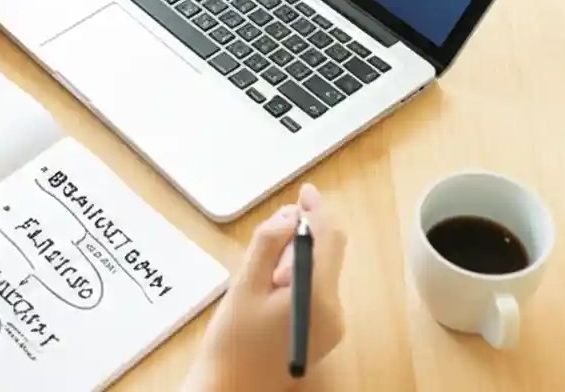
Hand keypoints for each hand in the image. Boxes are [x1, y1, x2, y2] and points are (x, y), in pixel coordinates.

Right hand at [184, 184, 346, 391]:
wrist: (229, 390)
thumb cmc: (231, 343)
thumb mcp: (244, 285)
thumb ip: (268, 244)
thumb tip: (290, 215)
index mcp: (319, 299)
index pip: (329, 239)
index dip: (317, 210)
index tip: (303, 192)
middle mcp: (335, 312)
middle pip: (327, 254)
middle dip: (300, 236)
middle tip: (266, 238)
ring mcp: (331, 325)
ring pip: (320, 271)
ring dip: (295, 258)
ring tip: (260, 272)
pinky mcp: (322, 332)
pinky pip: (316, 290)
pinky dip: (296, 278)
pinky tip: (268, 290)